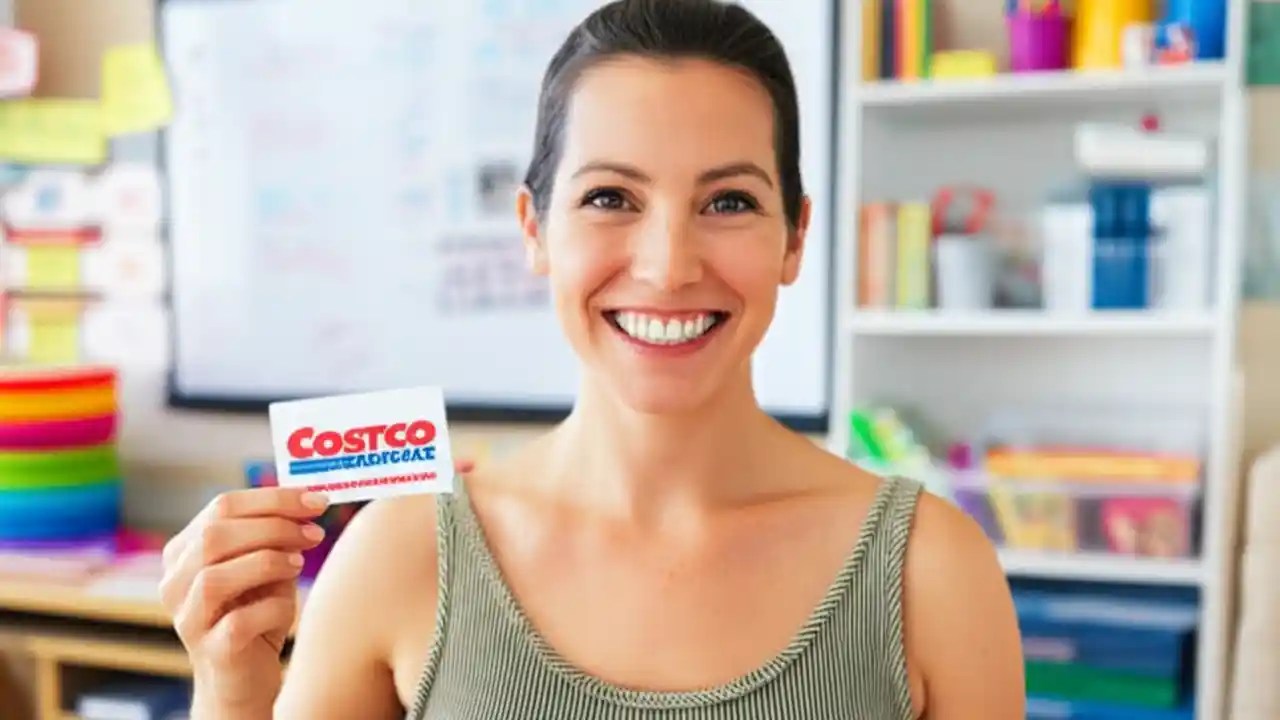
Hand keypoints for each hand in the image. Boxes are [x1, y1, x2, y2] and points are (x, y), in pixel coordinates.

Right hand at [160, 486, 328, 712]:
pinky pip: (240, 621)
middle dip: (274, 526)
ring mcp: (188, 619)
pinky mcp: (212, 652)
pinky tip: (288, 606)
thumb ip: (277, 535)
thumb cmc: (257, 613)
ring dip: (267, 562)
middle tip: (315, 532)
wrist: (245, 677)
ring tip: (299, 564)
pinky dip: (273, 607)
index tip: (317, 500)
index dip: (274, 499)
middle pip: (214, 535)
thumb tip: (309, 503)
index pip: (222, 506)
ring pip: (214, 578)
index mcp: (185, 551)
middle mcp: (175, 583)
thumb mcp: (268, 566)